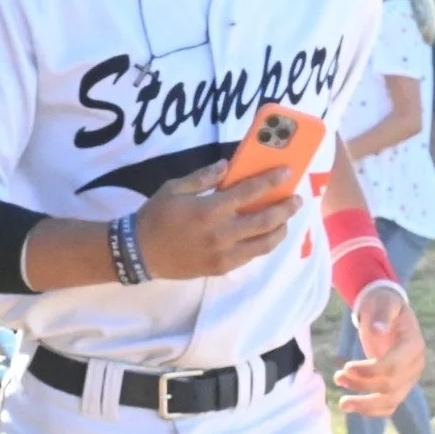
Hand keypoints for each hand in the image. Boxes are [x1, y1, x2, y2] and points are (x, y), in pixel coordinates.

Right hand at [135, 161, 297, 278]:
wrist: (139, 252)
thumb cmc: (156, 216)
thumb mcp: (175, 188)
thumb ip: (203, 177)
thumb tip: (228, 166)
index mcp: (210, 209)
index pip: (249, 193)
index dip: (271, 181)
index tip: (287, 173)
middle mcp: (222, 233)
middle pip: (264, 221)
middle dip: (285, 209)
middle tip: (296, 200)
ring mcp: (223, 254)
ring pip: (263, 244)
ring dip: (279, 230)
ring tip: (286, 220)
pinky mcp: (221, 268)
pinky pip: (250, 257)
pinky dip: (262, 245)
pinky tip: (266, 236)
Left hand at [333, 284, 424, 415]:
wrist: (386, 313)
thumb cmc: (383, 306)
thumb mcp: (383, 303)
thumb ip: (381, 315)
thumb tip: (377, 330)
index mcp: (413, 345)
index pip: (394, 366)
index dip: (370, 370)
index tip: (347, 366)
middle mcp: (415, 365)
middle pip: (391, 386)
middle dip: (362, 385)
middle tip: (338, 377)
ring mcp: (409, 378)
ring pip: (390, 401)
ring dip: (365, 405)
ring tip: (342, 403)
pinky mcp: (399, 386)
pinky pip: (388, 406)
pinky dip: (370, 410)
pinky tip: (352, 407)